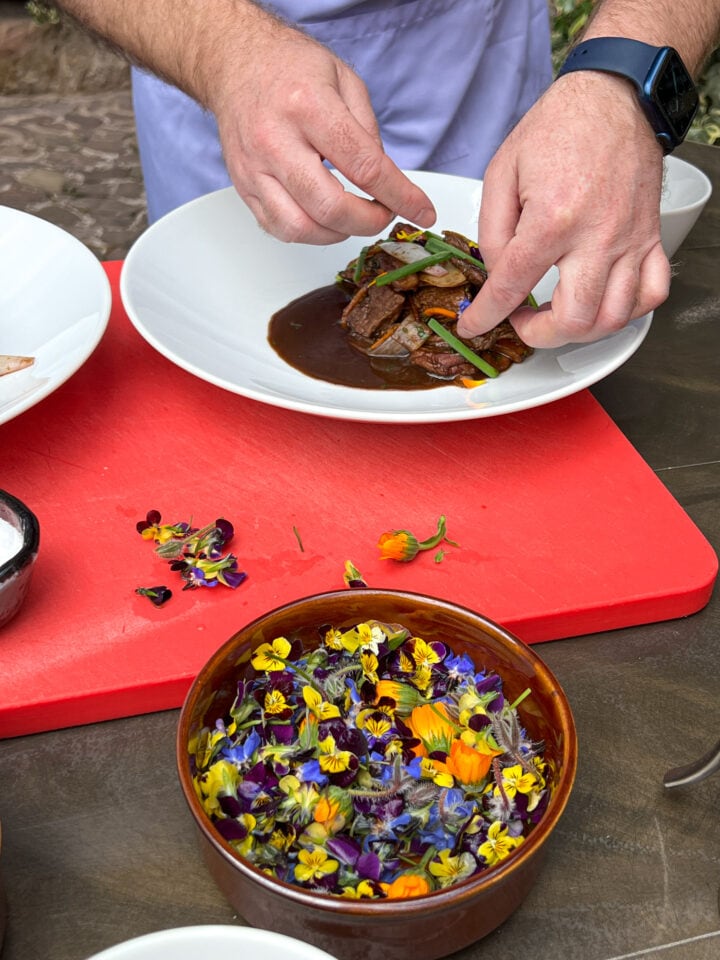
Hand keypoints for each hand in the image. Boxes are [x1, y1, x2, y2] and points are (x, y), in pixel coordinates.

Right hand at [209, 19, 435, 243]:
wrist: (235, 62)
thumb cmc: (289, 68)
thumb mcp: (344, 80)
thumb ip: (368, 132)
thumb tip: (384, 181)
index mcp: (306, 106)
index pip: (363, 166)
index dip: (400, 195)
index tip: (422, 211)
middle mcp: (275, 140)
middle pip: (330, 207)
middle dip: (369, 221)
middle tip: (383, 213)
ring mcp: (254, 168)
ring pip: (300, 228)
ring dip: (338, 233)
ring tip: (353, 217)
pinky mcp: (243, 186)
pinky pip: (278, 228)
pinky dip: (309, 233)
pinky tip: (323, 218)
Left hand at [456, 72, 670, 347]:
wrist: (615, 96)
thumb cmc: (559, 127)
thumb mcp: (501, 171)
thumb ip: (491, 230)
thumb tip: (495, 272)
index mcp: (552, 219)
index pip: (512, 287)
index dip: (486, 316)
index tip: (474, 326)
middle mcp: (596, 236)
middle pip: (572, 319)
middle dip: (538, 335)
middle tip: (522, 320)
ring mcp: (629, 240)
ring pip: (613, 318)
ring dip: (579, 331)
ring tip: (557, 316)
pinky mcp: (650, 237)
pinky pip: (651, 293)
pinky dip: (627, 312)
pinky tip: (602, 303)